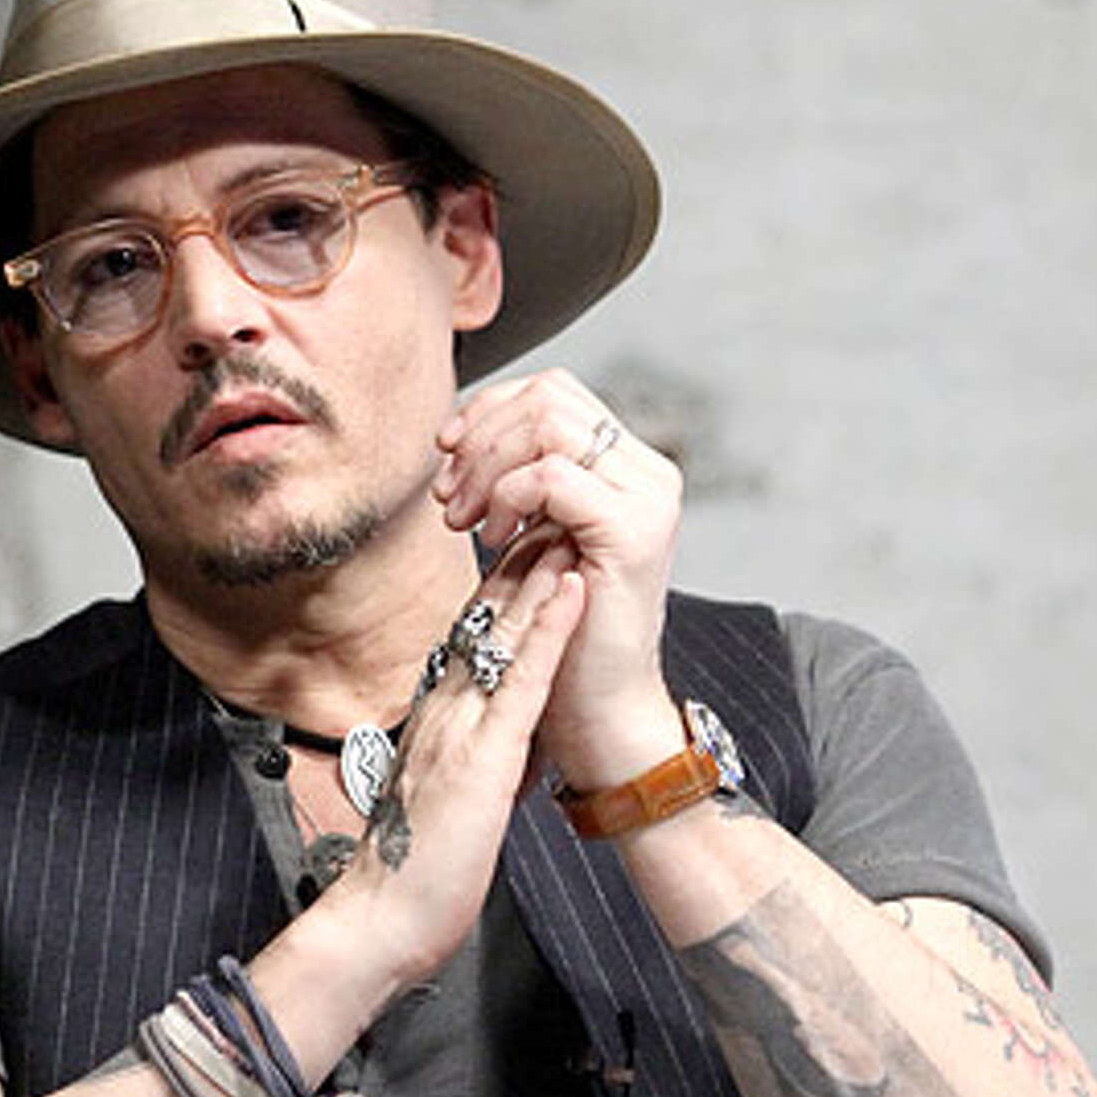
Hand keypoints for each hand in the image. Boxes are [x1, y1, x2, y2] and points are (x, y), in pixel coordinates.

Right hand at [329, 530, 584, 982]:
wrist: (379, 921)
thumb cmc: (409, 874)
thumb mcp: (435, 793)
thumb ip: (453, 756)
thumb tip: (483, 741)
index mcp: (435, 716)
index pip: (471, 634)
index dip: (501, 582)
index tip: (527, 535)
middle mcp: (444, 707)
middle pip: (485, 615)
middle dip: (520, 556)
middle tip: (549, 499)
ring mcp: (460, 727)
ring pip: (503, 630)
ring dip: (539, 570)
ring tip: (568, 516)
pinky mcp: (483, 757)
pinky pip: (522, 679)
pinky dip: (549, 628)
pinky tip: (573, 586)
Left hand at [431, 369, 686, 789]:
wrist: (598, 706)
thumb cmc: (562, 632)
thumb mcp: (535, 535)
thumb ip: (519, 479)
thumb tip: (463, 433)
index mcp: (630, 467)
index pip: (553, 391)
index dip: (490, 409)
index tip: (446, 450)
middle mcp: (649, 473)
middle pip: (548, 397)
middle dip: (480, 437)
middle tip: (447, 494)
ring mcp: (647, 499)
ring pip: (548, 425)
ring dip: (487, 465)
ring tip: (464, 518)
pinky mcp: (632, 532)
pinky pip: (553, 476)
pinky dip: (507, 496)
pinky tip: (494, 537)